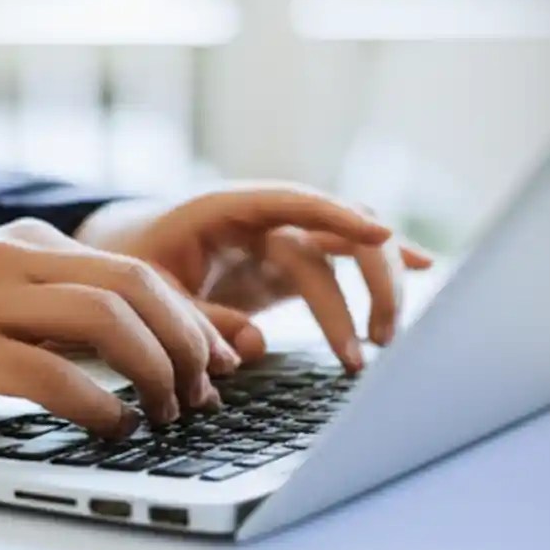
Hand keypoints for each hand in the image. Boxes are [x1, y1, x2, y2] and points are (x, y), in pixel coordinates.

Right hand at [0, 219, 225, 435]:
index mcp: (33, 244)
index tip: (225, 364)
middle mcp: (9, 257)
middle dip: (184, 341)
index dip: (195, 322)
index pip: (140, 274)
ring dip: (153, 369)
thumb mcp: (38, 321)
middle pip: (132, 284)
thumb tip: (235, 347)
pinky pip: (49, 375)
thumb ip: (122, 324)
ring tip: (164, 411)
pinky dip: (98, 405)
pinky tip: (116, 426)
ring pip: (102, 316)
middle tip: (201, 393)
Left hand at [75, 183, 430, 372]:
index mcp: (226, 209)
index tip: (380, 237)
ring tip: (385, 343)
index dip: (339, 216)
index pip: (295, 203)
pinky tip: (426, 266)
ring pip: (354, 246)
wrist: (123, 255)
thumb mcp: (148, 296)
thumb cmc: (130, 270)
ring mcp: (286, 237)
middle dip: (372, 282)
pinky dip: (385, 263)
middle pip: (340, 232)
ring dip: (381, 287)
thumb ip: (198, 319)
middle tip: (378, 343)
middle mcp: (267, 217)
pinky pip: (348, 257)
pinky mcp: (296, 262)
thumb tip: (255, 347)